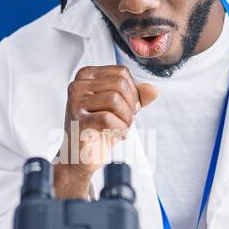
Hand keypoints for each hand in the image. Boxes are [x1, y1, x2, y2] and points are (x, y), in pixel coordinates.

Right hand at [55, 65, 158, 198]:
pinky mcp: (77, 121)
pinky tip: (117, 135)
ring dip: (126, 118)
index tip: (130, 108)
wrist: (81, 156)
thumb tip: (153, 90)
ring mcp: (75, 103)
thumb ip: (137, 96)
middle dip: (131, 104)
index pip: (121, 72)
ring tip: (123, 128)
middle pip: (119, 84)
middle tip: (127, 120)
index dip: (134, 91)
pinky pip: (107, 118)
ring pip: (114, 99)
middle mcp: (78, 85)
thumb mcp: (121, 109)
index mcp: (87, 76)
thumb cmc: (99, 130)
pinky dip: (119, 128)